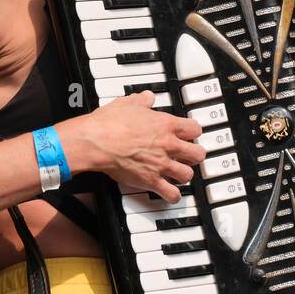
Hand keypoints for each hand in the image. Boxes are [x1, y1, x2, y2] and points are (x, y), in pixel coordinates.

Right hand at [62, 90, 205, 201]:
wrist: (97, 141)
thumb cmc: (109, 123)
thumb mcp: (128, 103)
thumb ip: (142, 100)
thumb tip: (147, 97)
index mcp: (165, 125)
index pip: (194, 129)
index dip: (193, 132)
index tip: (190, 134)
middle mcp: (168, 145)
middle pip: (197, 153)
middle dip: (194, 155)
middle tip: (189, 155)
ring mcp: (161, 164)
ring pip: (188, 174)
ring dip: (184, 174)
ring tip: (179, 173)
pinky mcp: (151, 180)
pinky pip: (171, 193)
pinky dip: (173, 195)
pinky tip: (171, 193)